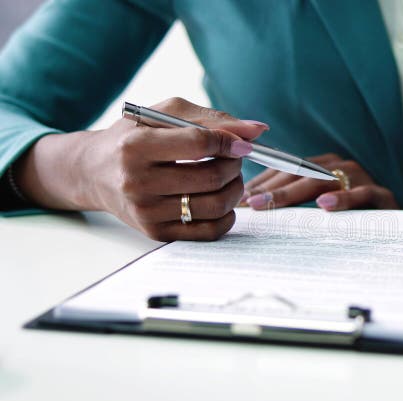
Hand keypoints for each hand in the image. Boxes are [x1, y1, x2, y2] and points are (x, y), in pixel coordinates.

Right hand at [17, 97, 269, 240]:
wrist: (94, 172)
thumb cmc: (134, 137)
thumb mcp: (163, 115)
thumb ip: (212, 119)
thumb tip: (257, 130)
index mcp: (135, 147)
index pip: (199, 143)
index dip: (230, 141)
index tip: (243, 143)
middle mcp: (137, 182)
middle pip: (211, 178)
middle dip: (235, 165)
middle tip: (235, 158)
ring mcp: (146, 212)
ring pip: (215, 205)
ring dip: (235, 189)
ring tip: (230, 177)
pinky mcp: (156, 233)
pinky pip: (209, 231)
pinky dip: (227, 215)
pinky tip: (221, 199)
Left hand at [242, 153, 397, 210]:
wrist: (400, 225)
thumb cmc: (354, 217)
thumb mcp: (321, 207)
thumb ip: (296, 202)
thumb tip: (255, 209)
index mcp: (324, 165)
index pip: (287, 168)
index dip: (264, 182)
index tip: (243, 198)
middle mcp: (342, 166)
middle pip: (301, 173)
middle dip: (272, 189)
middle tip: (250, 204)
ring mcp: (362, 178)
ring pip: (324, 181)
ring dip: (295, 192)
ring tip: (272, 204)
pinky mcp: (381, 195)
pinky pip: (361, 194)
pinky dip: (343, 199)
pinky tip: (324, 205)